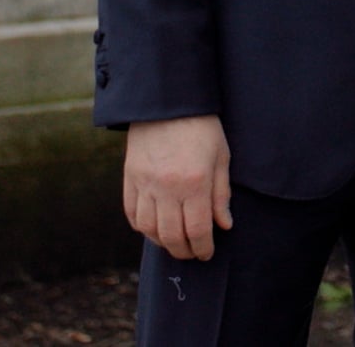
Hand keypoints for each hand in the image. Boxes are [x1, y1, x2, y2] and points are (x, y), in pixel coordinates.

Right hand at [124, 114, 233, 259]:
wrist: (168, 101)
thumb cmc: (201, 127)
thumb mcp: (221, 157)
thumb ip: (221, 194)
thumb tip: (224, 225)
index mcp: (194, 183)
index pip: (198, 230)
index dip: (203, 248)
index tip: (207, 253)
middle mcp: (167, 187)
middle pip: (172, 235)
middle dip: (184, 251)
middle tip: (192, 253)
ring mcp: (145, 183)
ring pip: (149, 229)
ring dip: (162, 243)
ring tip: (174, 244)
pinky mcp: (130, 177)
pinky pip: (132, 213)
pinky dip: (142, 227)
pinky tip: (153, 229)